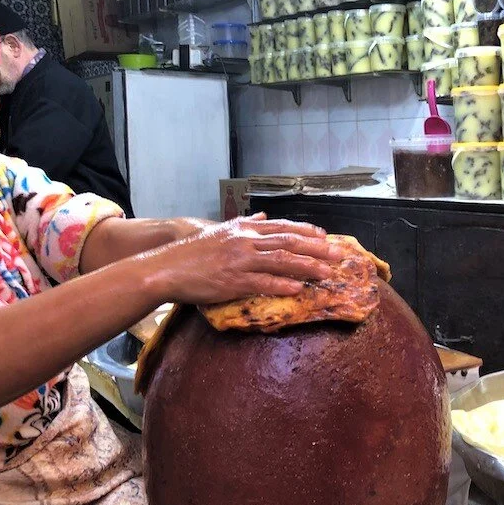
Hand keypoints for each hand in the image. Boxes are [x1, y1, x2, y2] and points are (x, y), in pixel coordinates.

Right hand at [143, 216, 347, 305]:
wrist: (165, 268)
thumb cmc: (191, 252)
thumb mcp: (219, 231)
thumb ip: (244, 224)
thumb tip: (261, 216)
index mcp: (243, 228)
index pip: (282, 226)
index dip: (306, 231)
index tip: (325, 236)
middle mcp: (244, 240)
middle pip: (288, 242)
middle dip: (316, 248)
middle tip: (338, 254)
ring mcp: (240, 260)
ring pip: (281, 261)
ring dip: (306, 267)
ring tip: (326, 273)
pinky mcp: (233, 281)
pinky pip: (263, 282)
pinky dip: (282, 285)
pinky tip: (298, 288)